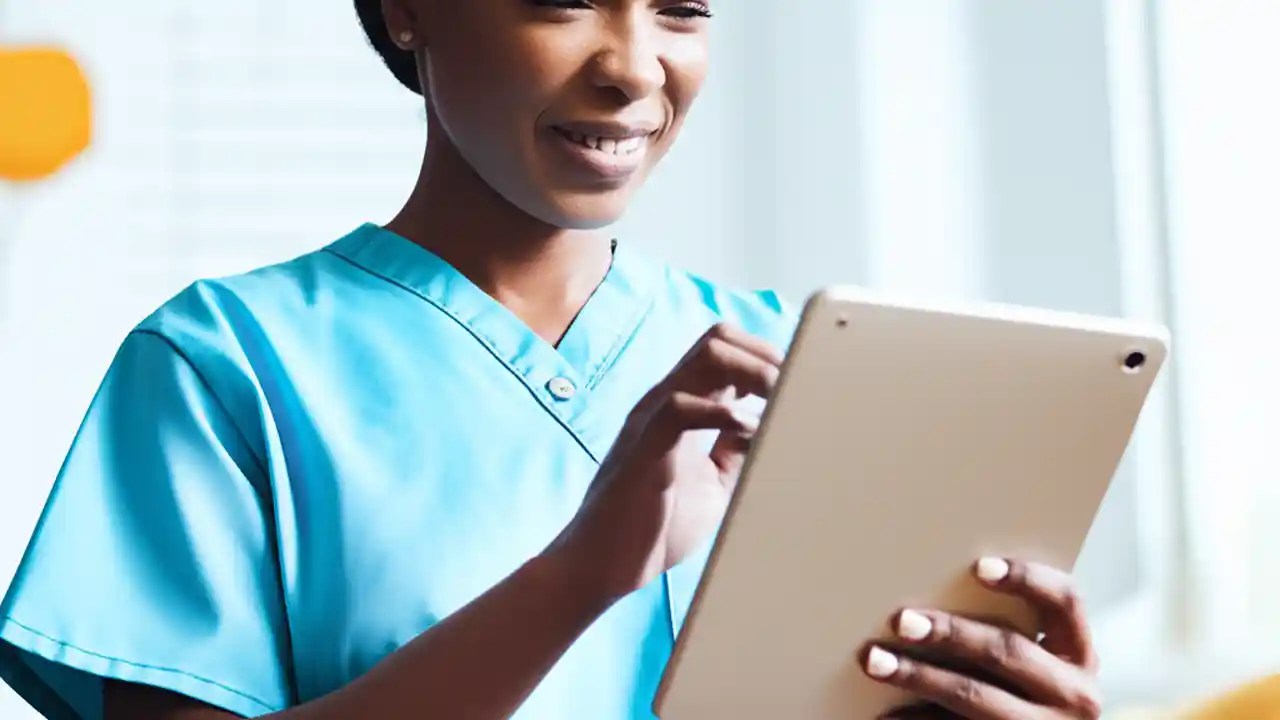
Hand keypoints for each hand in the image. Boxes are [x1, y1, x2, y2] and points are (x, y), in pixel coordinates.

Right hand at [545, 322, 781, 603]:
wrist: (600, 566)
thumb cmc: (652, 528)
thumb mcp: (713, 484)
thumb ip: (738, 452)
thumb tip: (778, 428)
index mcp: (681, 407)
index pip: (724, 348)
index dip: (766, 357)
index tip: (799, 385)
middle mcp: (666, 401)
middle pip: (719, 338)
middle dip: (766, 355)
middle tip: (797, 390)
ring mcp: (653, 418)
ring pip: (707, 357)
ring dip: (754, 373)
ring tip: (779, 403)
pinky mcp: (645, 446)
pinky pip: (682, 406)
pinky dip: (724, 411)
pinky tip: (748, 430)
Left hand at [862, 558, 1101, 719]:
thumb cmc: (1023, 692)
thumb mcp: (1035, 663)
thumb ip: (1003, 628)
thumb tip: (926, 582)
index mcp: (1079, 653)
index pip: (1065, 600)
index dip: (1026, 579)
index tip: (979, 567)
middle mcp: (1074, 694)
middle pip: (1008, 650)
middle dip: (950, 633)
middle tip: (900, 620)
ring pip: (976, 696)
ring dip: (919, 676)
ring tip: (874, 660)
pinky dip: (915, 719)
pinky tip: (884, 712)